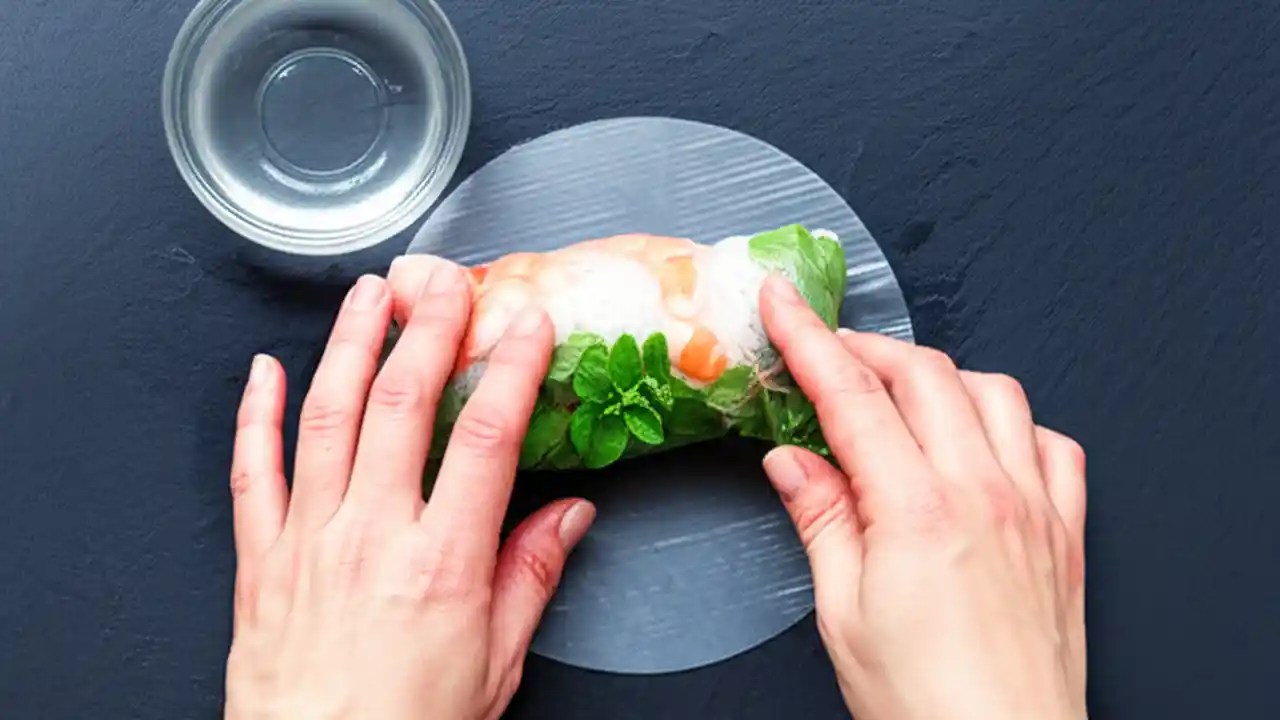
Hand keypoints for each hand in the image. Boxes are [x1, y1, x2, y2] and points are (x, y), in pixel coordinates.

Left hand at [226, 261, 594, 719]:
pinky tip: (263, 371)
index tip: (526, 324)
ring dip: (349, 345)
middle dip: (427, 330)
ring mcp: (308, 540)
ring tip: (368, 295)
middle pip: (400, 406)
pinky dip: (255, 413)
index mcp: (441, 563)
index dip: (509, 369)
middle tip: (444, 282)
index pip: (483, 439)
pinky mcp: (261, 559)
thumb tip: (569, 517)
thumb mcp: (495, 663)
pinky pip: (252, 470)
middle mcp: (371, 537)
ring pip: (326, 417)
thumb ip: (531, 578)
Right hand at [759, 277, 1086, 719]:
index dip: (808, 338)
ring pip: (992, 391)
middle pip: (923, 374)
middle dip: (866, 347)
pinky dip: (1011, 422)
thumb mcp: (844, 613)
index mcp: (916, 510)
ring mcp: (1034, 506)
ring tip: (898, 395)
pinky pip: (1052, 443)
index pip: (852, 394)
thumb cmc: (925, 705)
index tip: (782, 302)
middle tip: (825, 352)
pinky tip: (981, 441)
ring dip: (938, 376)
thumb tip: (791, 460)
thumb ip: (822, 519)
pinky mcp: (1065, 532)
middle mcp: (983, 492)